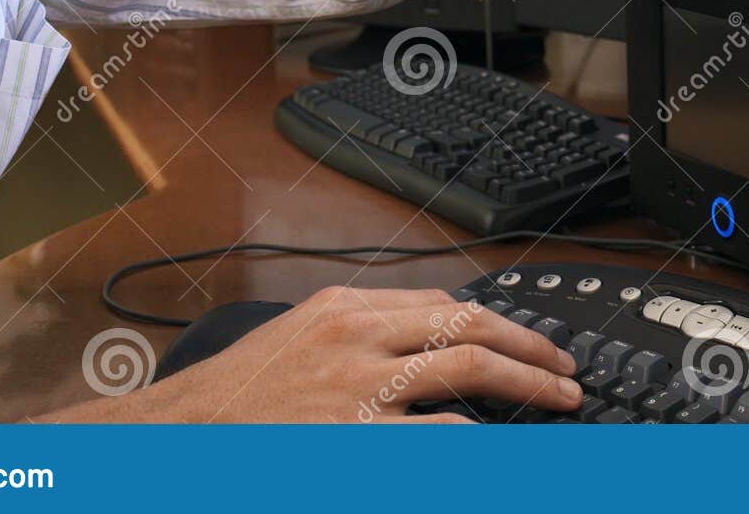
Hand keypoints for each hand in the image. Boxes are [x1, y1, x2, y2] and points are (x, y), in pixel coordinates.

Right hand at [56, 286, 581, 422]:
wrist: (182, 434)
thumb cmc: (240, 395)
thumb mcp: (300, 336)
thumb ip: (364, 330)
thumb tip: (433, 332)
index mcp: (346, 307)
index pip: (446, 302)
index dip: (501, 322)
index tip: (532, 342)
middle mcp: (358, 335)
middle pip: (468, 324)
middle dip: (530, 346)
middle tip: (566, 372)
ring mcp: (358, 386)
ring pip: (465, 366)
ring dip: (525, 382)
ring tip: (558, 400)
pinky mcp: (355, 438)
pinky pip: (438, 437)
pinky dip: (478, 440)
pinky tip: (504, 447)